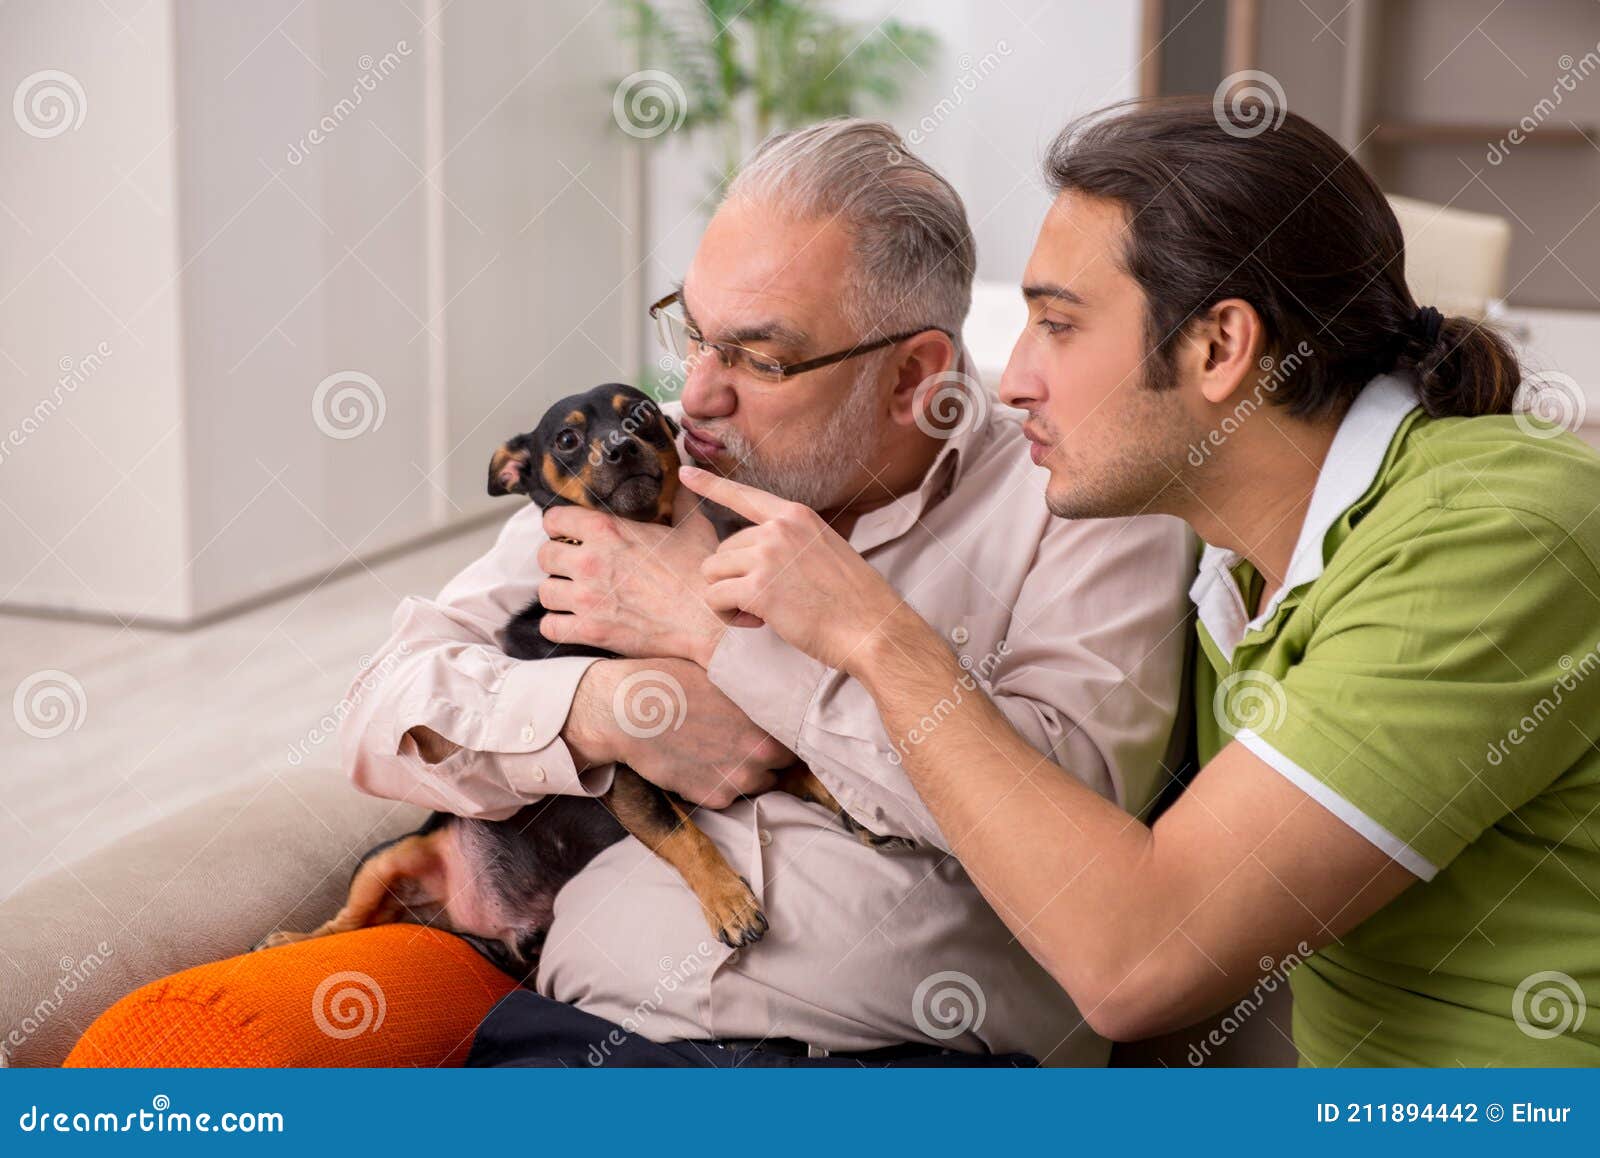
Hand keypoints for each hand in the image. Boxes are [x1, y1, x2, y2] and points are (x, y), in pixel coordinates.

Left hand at [537, 505, 726, 665]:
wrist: (707, 620)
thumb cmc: (700, 574)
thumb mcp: (693, 527)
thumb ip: (680, 501)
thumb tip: (682, 479)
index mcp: (607, 530)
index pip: (555, 519)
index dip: (559, 525)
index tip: (565, 532)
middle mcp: (589, 561)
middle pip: (544, 556)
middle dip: (556, 559)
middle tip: (570, 566)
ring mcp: (586, 598)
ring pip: (545, 592)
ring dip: (558, 593)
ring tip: (573, 595)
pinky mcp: (590, 630)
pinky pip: (551, 627)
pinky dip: (559, 625)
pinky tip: (572, 622)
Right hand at [561, 657, 792, 807]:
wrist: (629, 712)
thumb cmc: (672, 683)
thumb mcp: (722, 675)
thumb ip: (751, 691)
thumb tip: (770, 690)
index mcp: (767, 718)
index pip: (795, 735)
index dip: (782, 731)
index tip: (769, 727)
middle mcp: (761, 752)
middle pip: (782, 763)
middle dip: (768, 754)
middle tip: (743, 740)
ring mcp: (739, 779)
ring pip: (760, 783)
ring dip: (747, 772)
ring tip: (719, 751)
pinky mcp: (715, 797)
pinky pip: (730, 795)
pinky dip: (720, 784)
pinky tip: (701, 763)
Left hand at [678, 466, 908, 673]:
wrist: (873, 627)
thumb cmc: (853, 600)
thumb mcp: (825, 550)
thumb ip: (790, 544)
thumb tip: (756, 558)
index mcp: (795, 516)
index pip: (744, 495)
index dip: (710, 485)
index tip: (685, 472)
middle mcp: (778, 529)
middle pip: (723, 549)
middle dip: (735, 579)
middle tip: (768, 601)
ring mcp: (766, 556)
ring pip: (712, 573)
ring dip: (728, 597)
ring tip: (762, 612)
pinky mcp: (757, 587)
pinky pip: (715, 599)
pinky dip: (728, 615)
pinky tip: (757, 622)